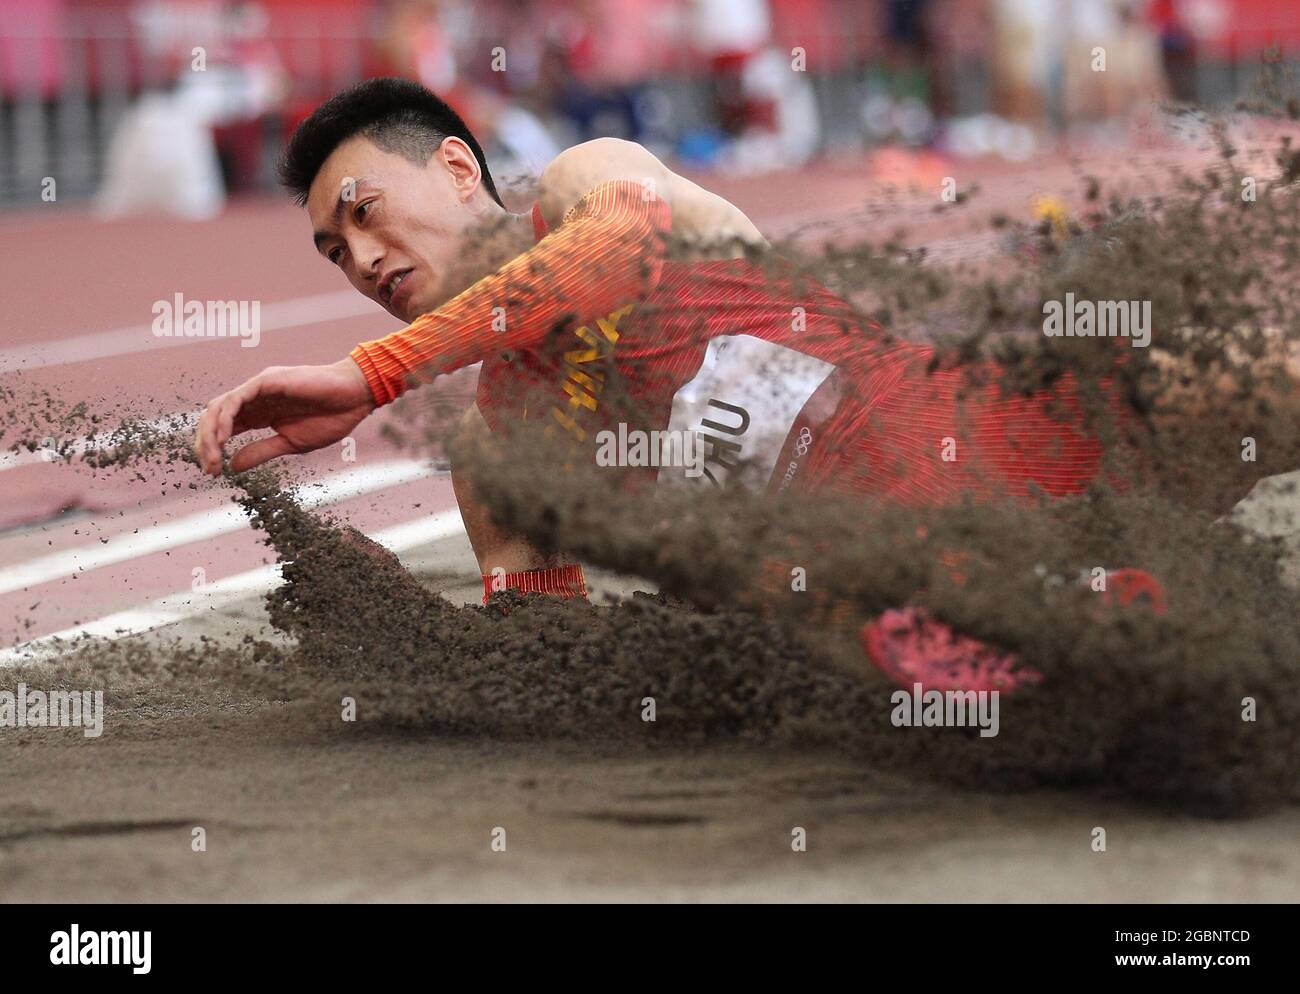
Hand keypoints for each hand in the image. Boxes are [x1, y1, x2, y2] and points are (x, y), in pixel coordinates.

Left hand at [194, 358, 374, 475]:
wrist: (355, 398)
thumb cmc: (330, 418)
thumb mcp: (290, 443)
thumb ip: (261, 452)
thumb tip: (233, 466)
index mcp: (259, 413)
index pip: (225, 429)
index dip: (213, 449)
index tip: (213, 473)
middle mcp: (253, 399)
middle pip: (215, 417)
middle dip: (205, 443)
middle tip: (209, 469)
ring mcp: (258, 388)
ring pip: (220, 407)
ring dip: (211, 433)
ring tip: (213, 457)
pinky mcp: (266, 380)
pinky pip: (236, 398)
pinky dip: (225, 418)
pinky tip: (224, 438)